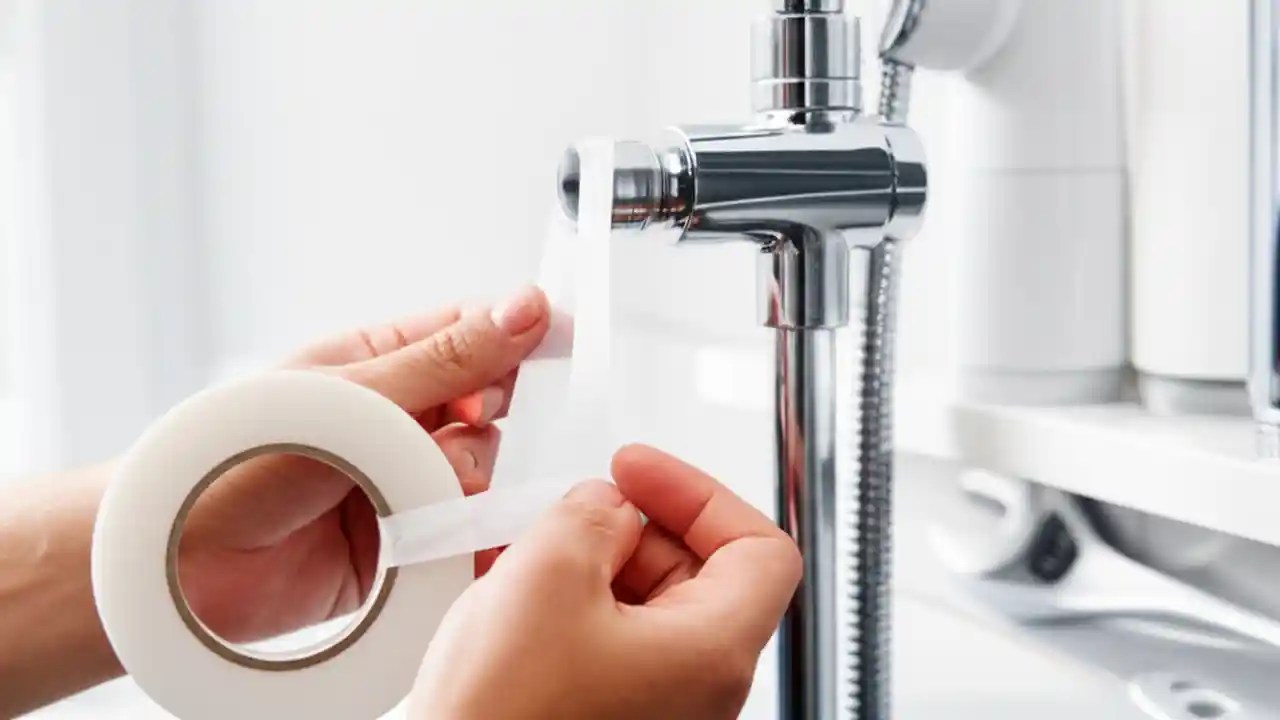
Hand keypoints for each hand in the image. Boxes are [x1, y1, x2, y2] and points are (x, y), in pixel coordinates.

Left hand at [176, 286, 548, 642]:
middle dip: (478, 425)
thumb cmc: (241, 460)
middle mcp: (399, 418)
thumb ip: (449, 360)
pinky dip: (469, 535)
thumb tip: (527, 306)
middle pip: (490, 407)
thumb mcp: (355, 396)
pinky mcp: (409, 540)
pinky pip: (467, 528)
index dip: (513, 339)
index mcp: (381, 360)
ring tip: (407, 499)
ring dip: (461, 484)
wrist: (183, 568)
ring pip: (482, 470)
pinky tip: (450, 536)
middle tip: (439, 437)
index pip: (474, 332)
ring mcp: (404, 479)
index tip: (548, 348)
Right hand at [410, 444, 801, 719]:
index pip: (760, 549)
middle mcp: (698, 690)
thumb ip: (590, 516)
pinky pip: (608, 645)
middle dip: (635, 530)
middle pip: (699, 574)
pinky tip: (516, 596)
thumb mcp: (547, 578)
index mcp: (711, 652)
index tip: (639, 473)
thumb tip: (605, 506)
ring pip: (646, 609)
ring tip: (531, 556)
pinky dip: (571, 608)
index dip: (700, 495)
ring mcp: (656, 711)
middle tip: (578, 512)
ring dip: (594, 567)